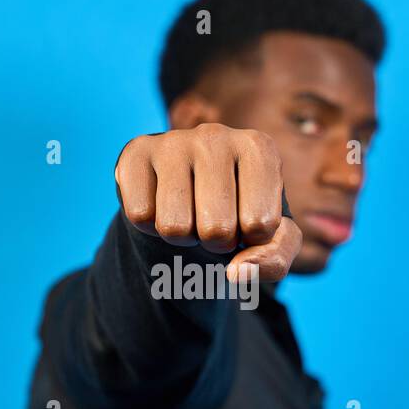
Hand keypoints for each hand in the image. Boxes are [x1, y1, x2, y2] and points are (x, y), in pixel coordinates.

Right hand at [114, 123, 302, 282]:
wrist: (190, 194)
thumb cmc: (238, 213)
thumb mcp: (271, 238)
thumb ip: (274, 260)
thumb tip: (238, 272)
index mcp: (259, 148)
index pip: (259, 224)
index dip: (250, 239)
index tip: (245, 219)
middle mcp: (216, 135)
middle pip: (216, 229)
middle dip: (214, 241)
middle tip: (212, 221)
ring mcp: (172, 140)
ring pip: (174, 227)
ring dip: (181, 237)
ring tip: (188, 214)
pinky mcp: (135, 152)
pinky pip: (140, 215)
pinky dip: (149, 225)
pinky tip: (160, 203)